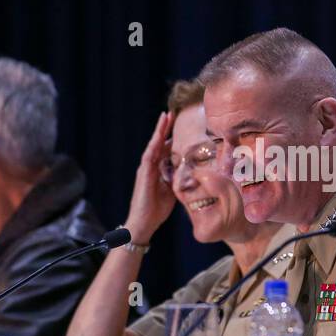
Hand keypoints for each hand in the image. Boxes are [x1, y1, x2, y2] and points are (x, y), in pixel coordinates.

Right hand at [123, 111, 176, 245]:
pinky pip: (148, 157)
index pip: (166, 149)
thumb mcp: (173, 191)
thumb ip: (178, 179)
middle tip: (171, 112)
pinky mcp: (143, 175)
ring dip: (159, 131)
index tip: (180, 123)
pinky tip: (157, 137)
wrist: (143, 223)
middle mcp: (150, 167)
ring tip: (164, 117)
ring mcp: (145, 170)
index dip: (172, 136)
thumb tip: (191, 171)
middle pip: (159, 143)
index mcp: (158, 169)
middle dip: (165, 128)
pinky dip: (153, 146)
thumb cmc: (157, 209)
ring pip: (153, 146)